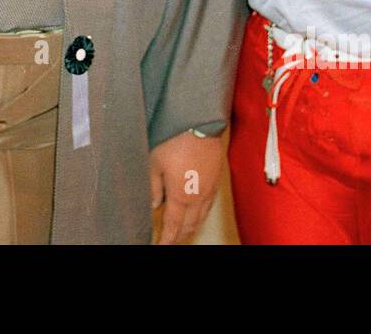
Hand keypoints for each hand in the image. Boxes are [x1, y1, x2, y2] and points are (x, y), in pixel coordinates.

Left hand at [149, 130, 224, 244]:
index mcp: (181, 196)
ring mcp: (210, 190)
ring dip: (191, 227)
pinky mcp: (216, 181)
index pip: (174, 226)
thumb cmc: (176, 141)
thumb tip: (154, 204)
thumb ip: (154, 188)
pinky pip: (209, 206)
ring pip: (201, 218)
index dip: (166, 239)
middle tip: (169, 239)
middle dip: (179, 236)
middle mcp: (198, 197)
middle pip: (190, 226)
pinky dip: (201, 215)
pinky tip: (196, 212)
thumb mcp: (155, 164)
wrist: (200, 125)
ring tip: (182, 230)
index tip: (161, 244)